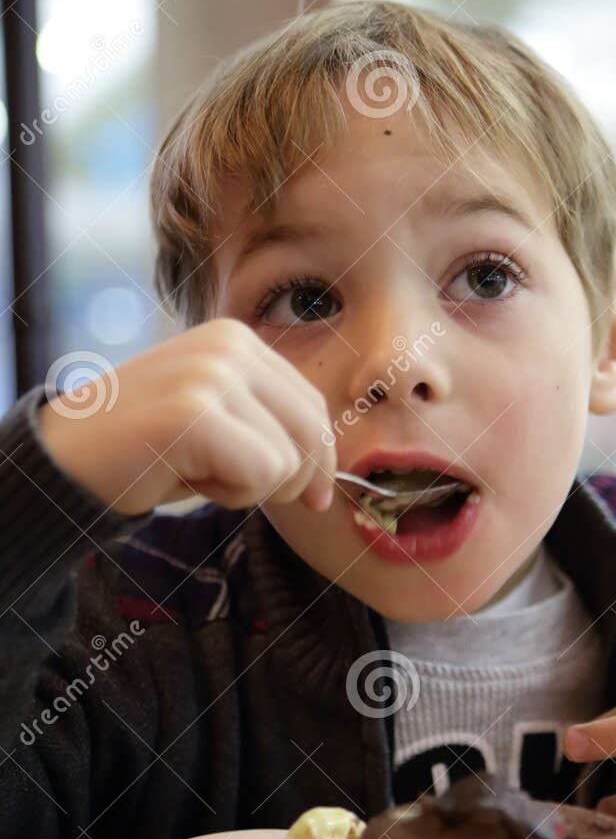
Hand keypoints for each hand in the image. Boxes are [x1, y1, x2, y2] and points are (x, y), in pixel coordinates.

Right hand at [36, 319, 336, 516]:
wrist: (65, 459)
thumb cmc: (144, 451)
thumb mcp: (216, 422)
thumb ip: (268, 427)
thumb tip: (327, 481)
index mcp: (237, 340)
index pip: (313, 405)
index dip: (321, 460)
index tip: (312, 497)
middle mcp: (229, 346)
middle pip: (313, 431)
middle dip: (292, 481)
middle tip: (238, 489)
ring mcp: (211, 374)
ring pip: (289, 460)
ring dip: (249, 489)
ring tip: (196, 471)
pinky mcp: (195, 411)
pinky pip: (262, 474)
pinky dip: (231, 495)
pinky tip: (187, 477)